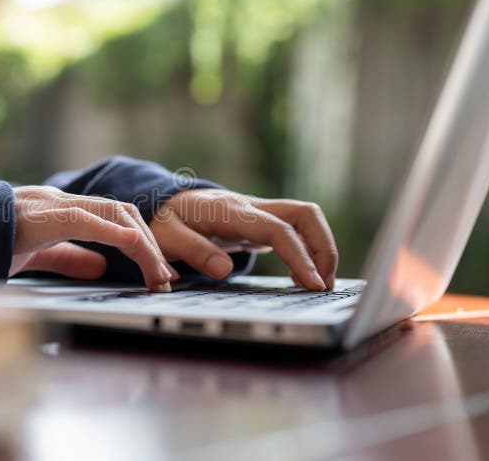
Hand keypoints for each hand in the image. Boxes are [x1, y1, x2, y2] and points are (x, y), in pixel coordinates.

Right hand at [10, 186, 177, 291]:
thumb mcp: (37, 253)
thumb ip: (69, 256)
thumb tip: (102, 268)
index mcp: (64, 211)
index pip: (117, 218)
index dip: (145, 244)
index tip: (159, 273)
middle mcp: (63, 202)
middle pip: (124, 212)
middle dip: (152, 246)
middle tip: (166, 278)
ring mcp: (51, 205)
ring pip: (112, 213)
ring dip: (141, 244)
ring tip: (156, 272)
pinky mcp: (38, 215)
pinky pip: (81, 218)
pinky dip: (110, 230)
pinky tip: (131, 243)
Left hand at [149, 189, 337, 290]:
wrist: (165, 202)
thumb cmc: (165, 220)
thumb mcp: (167, 236)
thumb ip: (194, 251)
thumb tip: (225, 270)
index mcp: (231, 211)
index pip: (277, 229)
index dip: (299, 256)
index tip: (312, 284)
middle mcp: (251, 207)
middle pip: (305, 214)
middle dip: (323, 248)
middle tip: (322, 285)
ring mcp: (259, 213)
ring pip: (305, 220)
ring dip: (319, 249)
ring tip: (315, 285)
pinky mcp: (261, 224)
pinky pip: (294, 231)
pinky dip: (306, 251)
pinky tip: (299, 277)